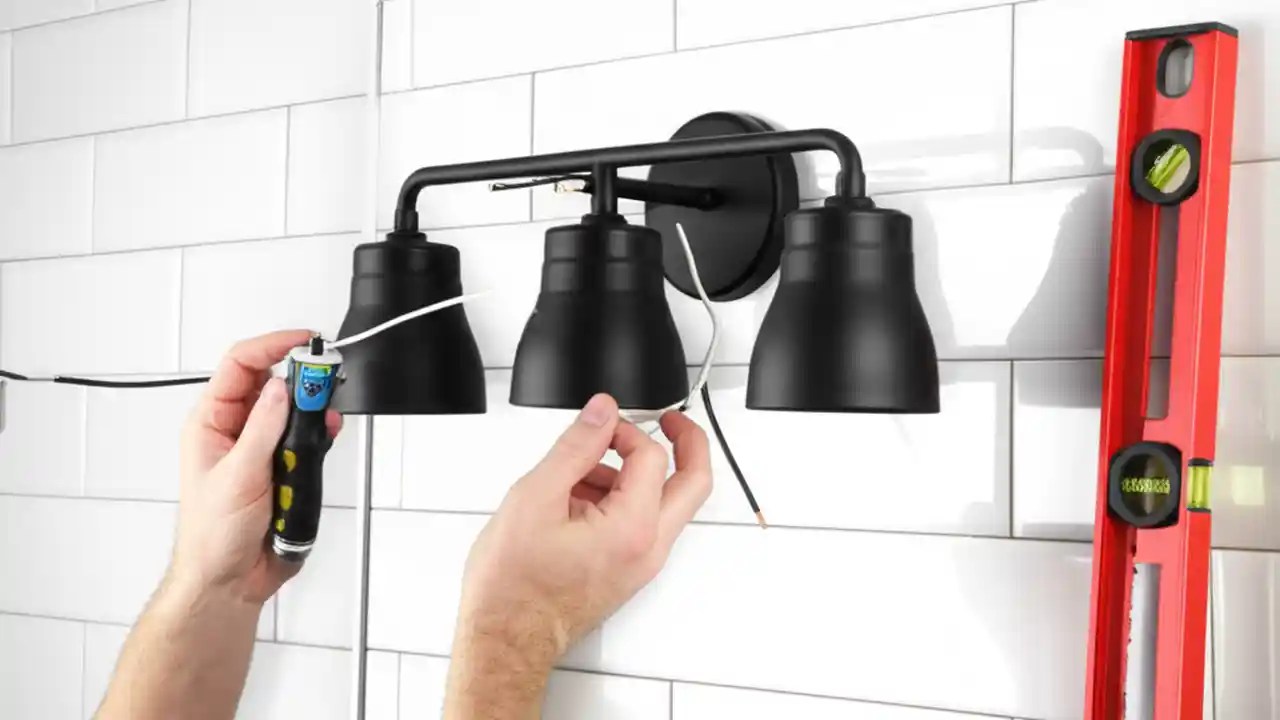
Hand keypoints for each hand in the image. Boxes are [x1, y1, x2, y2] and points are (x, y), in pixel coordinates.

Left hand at [169, 330, 341, 605]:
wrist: (230, 578)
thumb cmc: (212, 534)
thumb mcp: (237, 476)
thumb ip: (263, 429)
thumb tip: (282, 389)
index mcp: (212, 421)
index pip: (241, 365)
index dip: (272, 346)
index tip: (304, 342)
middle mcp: (238, 429)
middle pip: (274, 382)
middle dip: (302, 380)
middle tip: (326, 381)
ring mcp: (263, 447)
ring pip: (296, 411)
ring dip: (312, 414)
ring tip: (323, 421)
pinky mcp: (286, 465)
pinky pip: (309, 438)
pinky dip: (321, 436)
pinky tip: (326, 437)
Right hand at [446, 393, 711, 711]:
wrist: (506, 638)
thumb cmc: (514, 586)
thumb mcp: (536, 496)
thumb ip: (576, 447)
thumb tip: (602, 412)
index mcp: (632, 529)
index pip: (653, 458)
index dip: (625, 429)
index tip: (600, 423)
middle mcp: (647, 549)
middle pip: (693, 483)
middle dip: (684, 444)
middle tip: (669, 420)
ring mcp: (641, 563)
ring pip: (664, 503)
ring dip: (635, 475)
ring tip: (578, 473)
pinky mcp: (628, 571)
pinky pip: (641, 524)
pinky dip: (620, 500)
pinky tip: (575, 499)